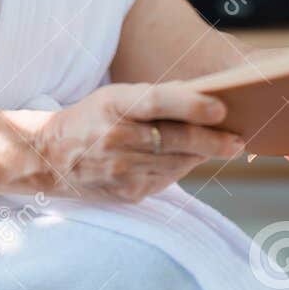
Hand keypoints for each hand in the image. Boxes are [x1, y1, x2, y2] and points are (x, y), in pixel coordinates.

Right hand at [34, 81, 245, 203]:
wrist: (50, 158)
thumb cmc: (92, 118)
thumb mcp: (115, 97)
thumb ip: (153, 99)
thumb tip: (202, 102)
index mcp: (114, 105)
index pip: (158, 103)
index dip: (191, 106)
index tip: (221, 109)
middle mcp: (117, 138)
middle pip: (175, 139)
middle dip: (213, 141)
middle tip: (239, 140)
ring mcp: (122, 169)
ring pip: (176, 162)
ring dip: (202, 155)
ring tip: (225, 146)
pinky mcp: (127, 192)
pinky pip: (166, 180)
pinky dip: (181, 169)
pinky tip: (191, 160)